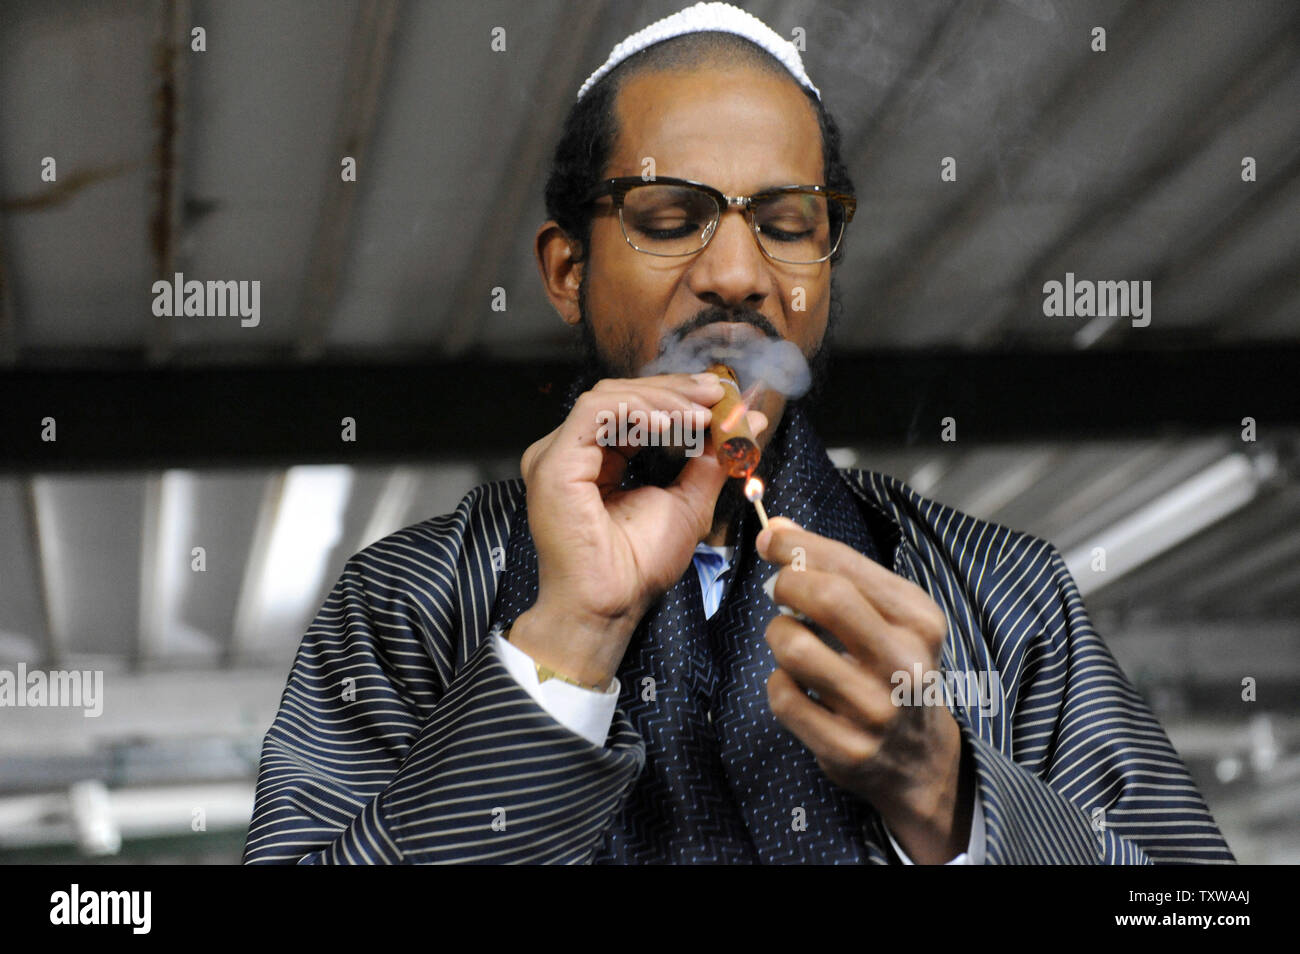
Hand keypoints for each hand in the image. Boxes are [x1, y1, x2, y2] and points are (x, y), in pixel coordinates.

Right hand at [512, 372, 766, 686]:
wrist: (611, 606)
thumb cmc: (638, 567)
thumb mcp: (688, 502)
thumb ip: (710, 461)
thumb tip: (746, 427)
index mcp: (595, 459)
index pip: (634, 410)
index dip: (677, 397)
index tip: (721, 397)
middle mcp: (572, 452)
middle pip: (622, 396)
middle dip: (675, 391)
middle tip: (718, 394)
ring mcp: (557, 454)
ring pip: (610, 398)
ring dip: (663, 400)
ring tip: (702, 413)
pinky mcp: (554, 462)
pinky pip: (597, 414)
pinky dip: (640, 412)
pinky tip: (675, 425)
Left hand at [756, 517, 974, 863]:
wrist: (920, 757)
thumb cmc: (893, 669)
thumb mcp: (886, 615)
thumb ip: (837, 570)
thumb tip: (778, 528)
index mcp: (919, 621)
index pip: (846, 566)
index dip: (797, 546)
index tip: (769, 538)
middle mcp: (904, 664)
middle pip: (826, 598)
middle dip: (786, 583)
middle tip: (777, 589)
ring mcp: (876, 710)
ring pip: (794, 647)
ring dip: (778, 634)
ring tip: (789, 639)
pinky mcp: (847, 748)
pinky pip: (783, 697)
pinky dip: (778, 683)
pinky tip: (796, 683)